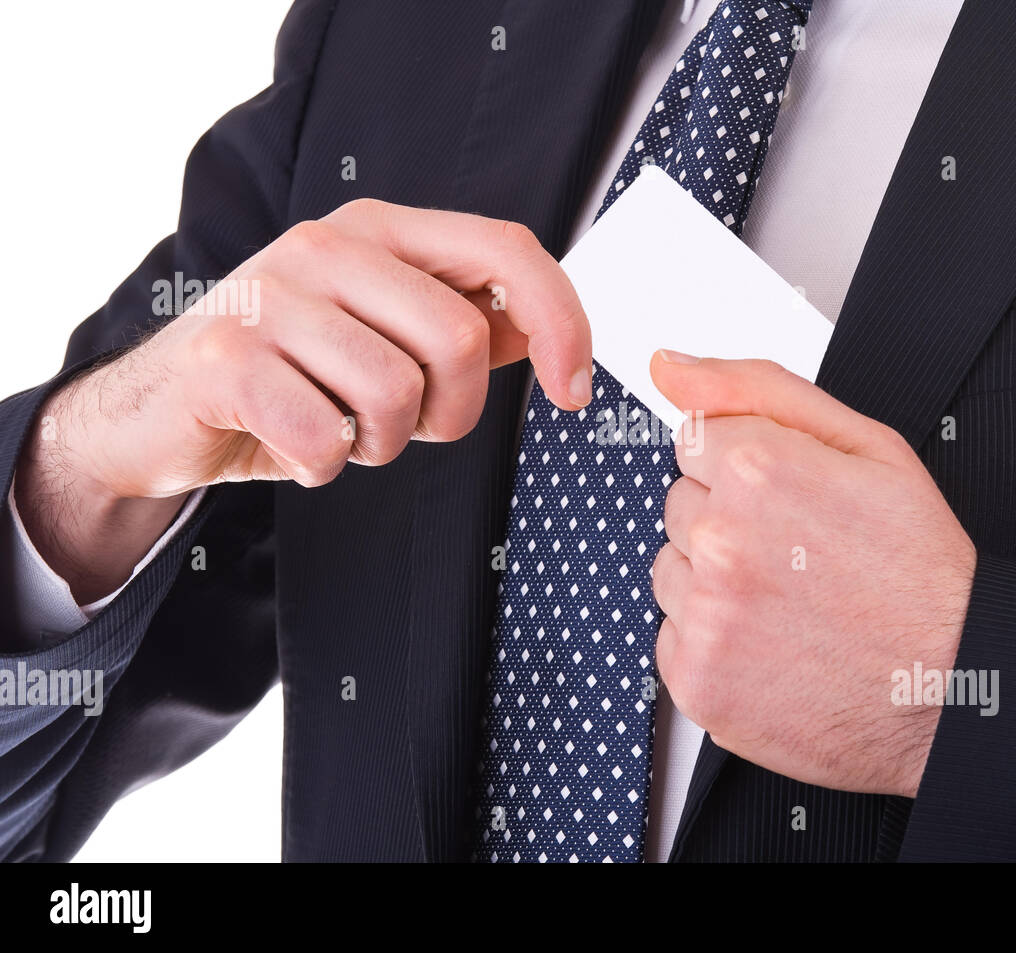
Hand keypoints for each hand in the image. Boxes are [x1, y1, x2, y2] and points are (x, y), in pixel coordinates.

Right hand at [18, 199, 590, 601]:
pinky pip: (328, 441)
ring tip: (337, 427)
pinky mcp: (224, 360)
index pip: (506, 249)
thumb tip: (549, 329)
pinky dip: (323, 467)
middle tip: (406, 427)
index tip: (573, 392)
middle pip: (463, 340)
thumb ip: (464, 322)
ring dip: (381, 444)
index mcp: (378, 232)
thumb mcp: (381, 336)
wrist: (157, 412)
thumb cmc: (288, 376)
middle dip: (453, 413)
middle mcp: (326, 248)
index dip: (562, 321)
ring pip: (397, 396)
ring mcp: (270, 298)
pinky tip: (292, 446)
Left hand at [648, 353, 975, 797]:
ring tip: (788, 602)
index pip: (693, 440)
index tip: (789, 501)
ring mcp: (707, 616)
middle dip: (728, 521)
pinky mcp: (697, 679)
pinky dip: (712, 642)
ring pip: (670, 571)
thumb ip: (757, 390)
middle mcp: (722, 542)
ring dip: (713, 582)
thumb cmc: (920, 569)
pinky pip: (672, 637)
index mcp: (757, 471)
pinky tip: (771, 643)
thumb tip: (669, 366)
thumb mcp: (866, 446)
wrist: (951, 680)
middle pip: (680, 505)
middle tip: (798, 555)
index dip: (745, 468)